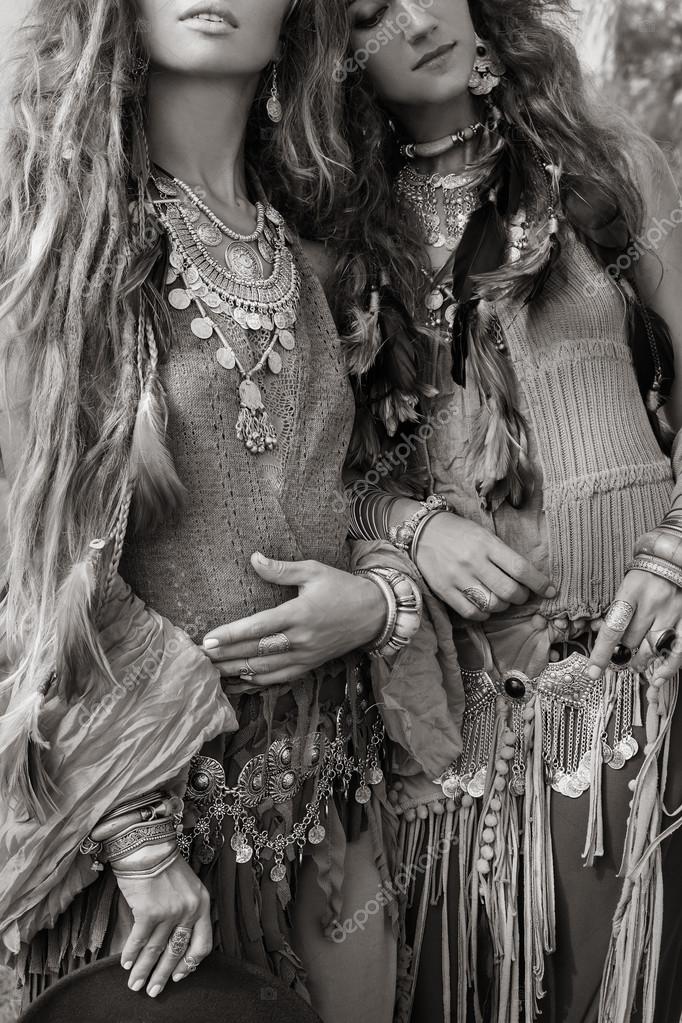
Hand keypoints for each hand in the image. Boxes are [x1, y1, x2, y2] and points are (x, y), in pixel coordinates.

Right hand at [118, 852, 211, 997]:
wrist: (147, 845)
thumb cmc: (163, 864)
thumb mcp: (186, 886)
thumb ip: (185, 911)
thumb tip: (173, 940)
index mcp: (202, 904)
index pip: (203, 944)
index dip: (190, 964)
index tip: (180, 975)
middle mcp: (189, 910)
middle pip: (178, 952)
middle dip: (163, 975)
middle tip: (153, 991)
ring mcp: (170, 912)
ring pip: (157, 950)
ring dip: (144, 970)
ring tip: (136, 985)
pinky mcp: (150, 911)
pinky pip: (140, 940)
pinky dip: (131, 954)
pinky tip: (125, 964)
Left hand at [202, 554, 386, 684]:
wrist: (373, 613)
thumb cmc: (342, 588)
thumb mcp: (313, 571)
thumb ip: (281, 569)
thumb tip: (254, 558)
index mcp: (299, 613)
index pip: (258, 627)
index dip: (231, 635)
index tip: (208, 639)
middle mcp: (300, 639)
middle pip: (255, 652)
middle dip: (225, 656)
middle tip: (199, 658)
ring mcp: (305, 656)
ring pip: (264, 669)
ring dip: (236, 671)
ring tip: (212, 671)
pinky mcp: (309, 665)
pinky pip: (278, 678)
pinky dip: (257, 681)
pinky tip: (239, 680)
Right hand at [413, 511, 555, 619]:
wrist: (423, 531)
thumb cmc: (459, 532)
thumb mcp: (484, 535)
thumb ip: (504, 555)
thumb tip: (528, 579)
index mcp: (487, 544)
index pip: (520, 568)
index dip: (539, 583)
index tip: (550, 590)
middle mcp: (473, 562)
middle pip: (509, 591)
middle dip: (522, 597)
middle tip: (521, 594)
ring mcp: (458, 578)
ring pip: (493, 604)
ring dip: (504, 605)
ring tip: (502, 598)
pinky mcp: (445, 591)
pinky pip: (472, 612)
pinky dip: (485, 613)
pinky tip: (485, 605)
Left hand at [587, 570, 681, 680]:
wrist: (673, 556)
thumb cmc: (646, 572)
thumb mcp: (626, 584)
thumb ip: (618, 610)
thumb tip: (605, 636)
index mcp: (631, 592)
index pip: (612, 629)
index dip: (601, 654)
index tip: (592, 671)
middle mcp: (653, 603)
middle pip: (632, 641)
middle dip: (623, 650)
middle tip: (621, 652)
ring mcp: (672, 611)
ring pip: (653, 648)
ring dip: (641, 660)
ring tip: (636, 662)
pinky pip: (679, 649)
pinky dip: (668, 667)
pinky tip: (659, 677)